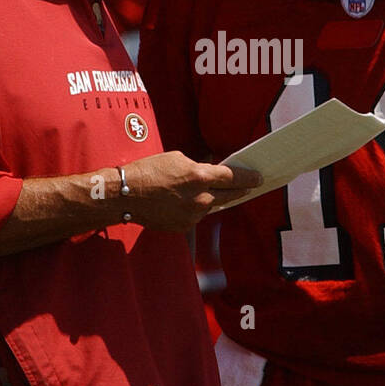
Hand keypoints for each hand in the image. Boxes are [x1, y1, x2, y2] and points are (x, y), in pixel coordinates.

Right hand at [122, 151, 261, 231]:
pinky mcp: (185, 226)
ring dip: (210, 198)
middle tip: (249, 186)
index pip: (233, 177)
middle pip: (229, 195)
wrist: (125, 195)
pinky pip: (196, 215)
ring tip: (200, 190)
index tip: (259, 178)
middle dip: (239, 190)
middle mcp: (201, 199)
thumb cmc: (148, 171)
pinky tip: (182, 201)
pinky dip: (194, 208)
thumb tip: (211, 169)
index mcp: (200, 177)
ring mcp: (193, 215)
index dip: (248, 177)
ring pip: (211, 205)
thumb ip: (198, 165)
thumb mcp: (177, 158)